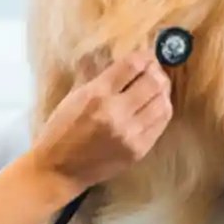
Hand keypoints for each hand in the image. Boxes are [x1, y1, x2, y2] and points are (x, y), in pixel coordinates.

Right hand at [29, 51, 172, 193]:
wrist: (59, 169)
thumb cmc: (61, 129)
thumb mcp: (73, 96)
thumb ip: (96, 76)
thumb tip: (116, 57)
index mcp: (97, 95)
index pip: (132, 65)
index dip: (144, 55)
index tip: (145, 54)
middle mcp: (116, 113)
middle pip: (153, 82)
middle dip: (157, 71)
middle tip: (153, 69)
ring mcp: (130, 134)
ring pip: (163, 103)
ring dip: (163, 91)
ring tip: (157, 87)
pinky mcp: (139, 150)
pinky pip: (161, 124)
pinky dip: (162, 110)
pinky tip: (156, 105)